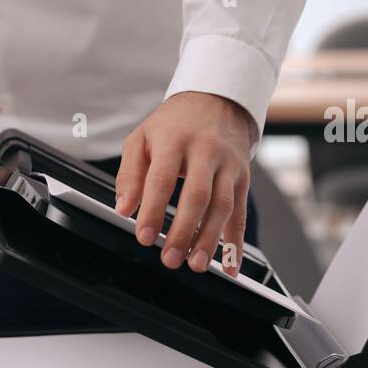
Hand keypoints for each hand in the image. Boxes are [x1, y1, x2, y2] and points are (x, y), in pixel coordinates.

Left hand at [115, 91, 255, 275]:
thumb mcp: (141, 138)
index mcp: (174, 141)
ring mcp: (228, 165)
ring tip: (195, 265)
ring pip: (223, 206)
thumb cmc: (173, 125)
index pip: (163, 179)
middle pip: (198, 195)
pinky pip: (241, 213)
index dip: (153, 210)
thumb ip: (129, 174)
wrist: (216, 100)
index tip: (143, 236)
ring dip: (209, 240)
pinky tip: (229, 266)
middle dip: (184, 231)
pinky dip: (236, 243)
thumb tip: (124, 209)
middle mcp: (206, 152)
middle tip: (169, 258)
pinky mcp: (243, 177)